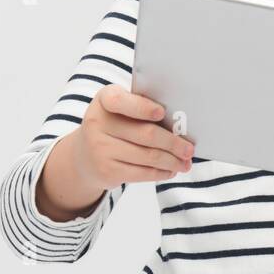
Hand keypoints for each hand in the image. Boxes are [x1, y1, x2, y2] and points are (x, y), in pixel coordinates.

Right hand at [73, 84, 194, 187]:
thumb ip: (143, 109)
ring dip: (172, 161)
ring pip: (147, 156)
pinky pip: (141, 173)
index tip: (162, 112)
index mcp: (104, 100)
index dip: (142, 107)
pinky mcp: (106, 171)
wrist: (84, 154)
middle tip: (189, 149)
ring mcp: (99, 149)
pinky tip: (171, 171)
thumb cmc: (114, 126)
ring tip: (185, 163)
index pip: (121, 101)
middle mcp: (97, 123)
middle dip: (173, 143)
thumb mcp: (120, 110)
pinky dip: (161, 173)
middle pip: (145, 134)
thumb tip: (180, 125)